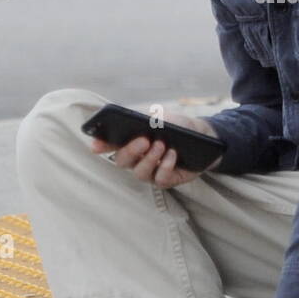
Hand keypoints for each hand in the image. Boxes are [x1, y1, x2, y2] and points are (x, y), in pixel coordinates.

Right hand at [89, 111, 221, 188]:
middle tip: (143, 140)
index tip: (96, 145)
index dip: (101, 146)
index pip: (111, 145)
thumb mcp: (164, 117)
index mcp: (131, 141)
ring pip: (140, 172)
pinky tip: (172, 155)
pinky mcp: (166, 179)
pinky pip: (160, 179)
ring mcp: (150, 171)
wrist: (203, 136)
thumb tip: (141, 122)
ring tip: (161, 145)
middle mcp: (137, 159)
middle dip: (131, 151)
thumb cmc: (178, 125)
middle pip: (123, 161)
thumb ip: (149, 119)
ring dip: (149, 158)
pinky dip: (165, 166)